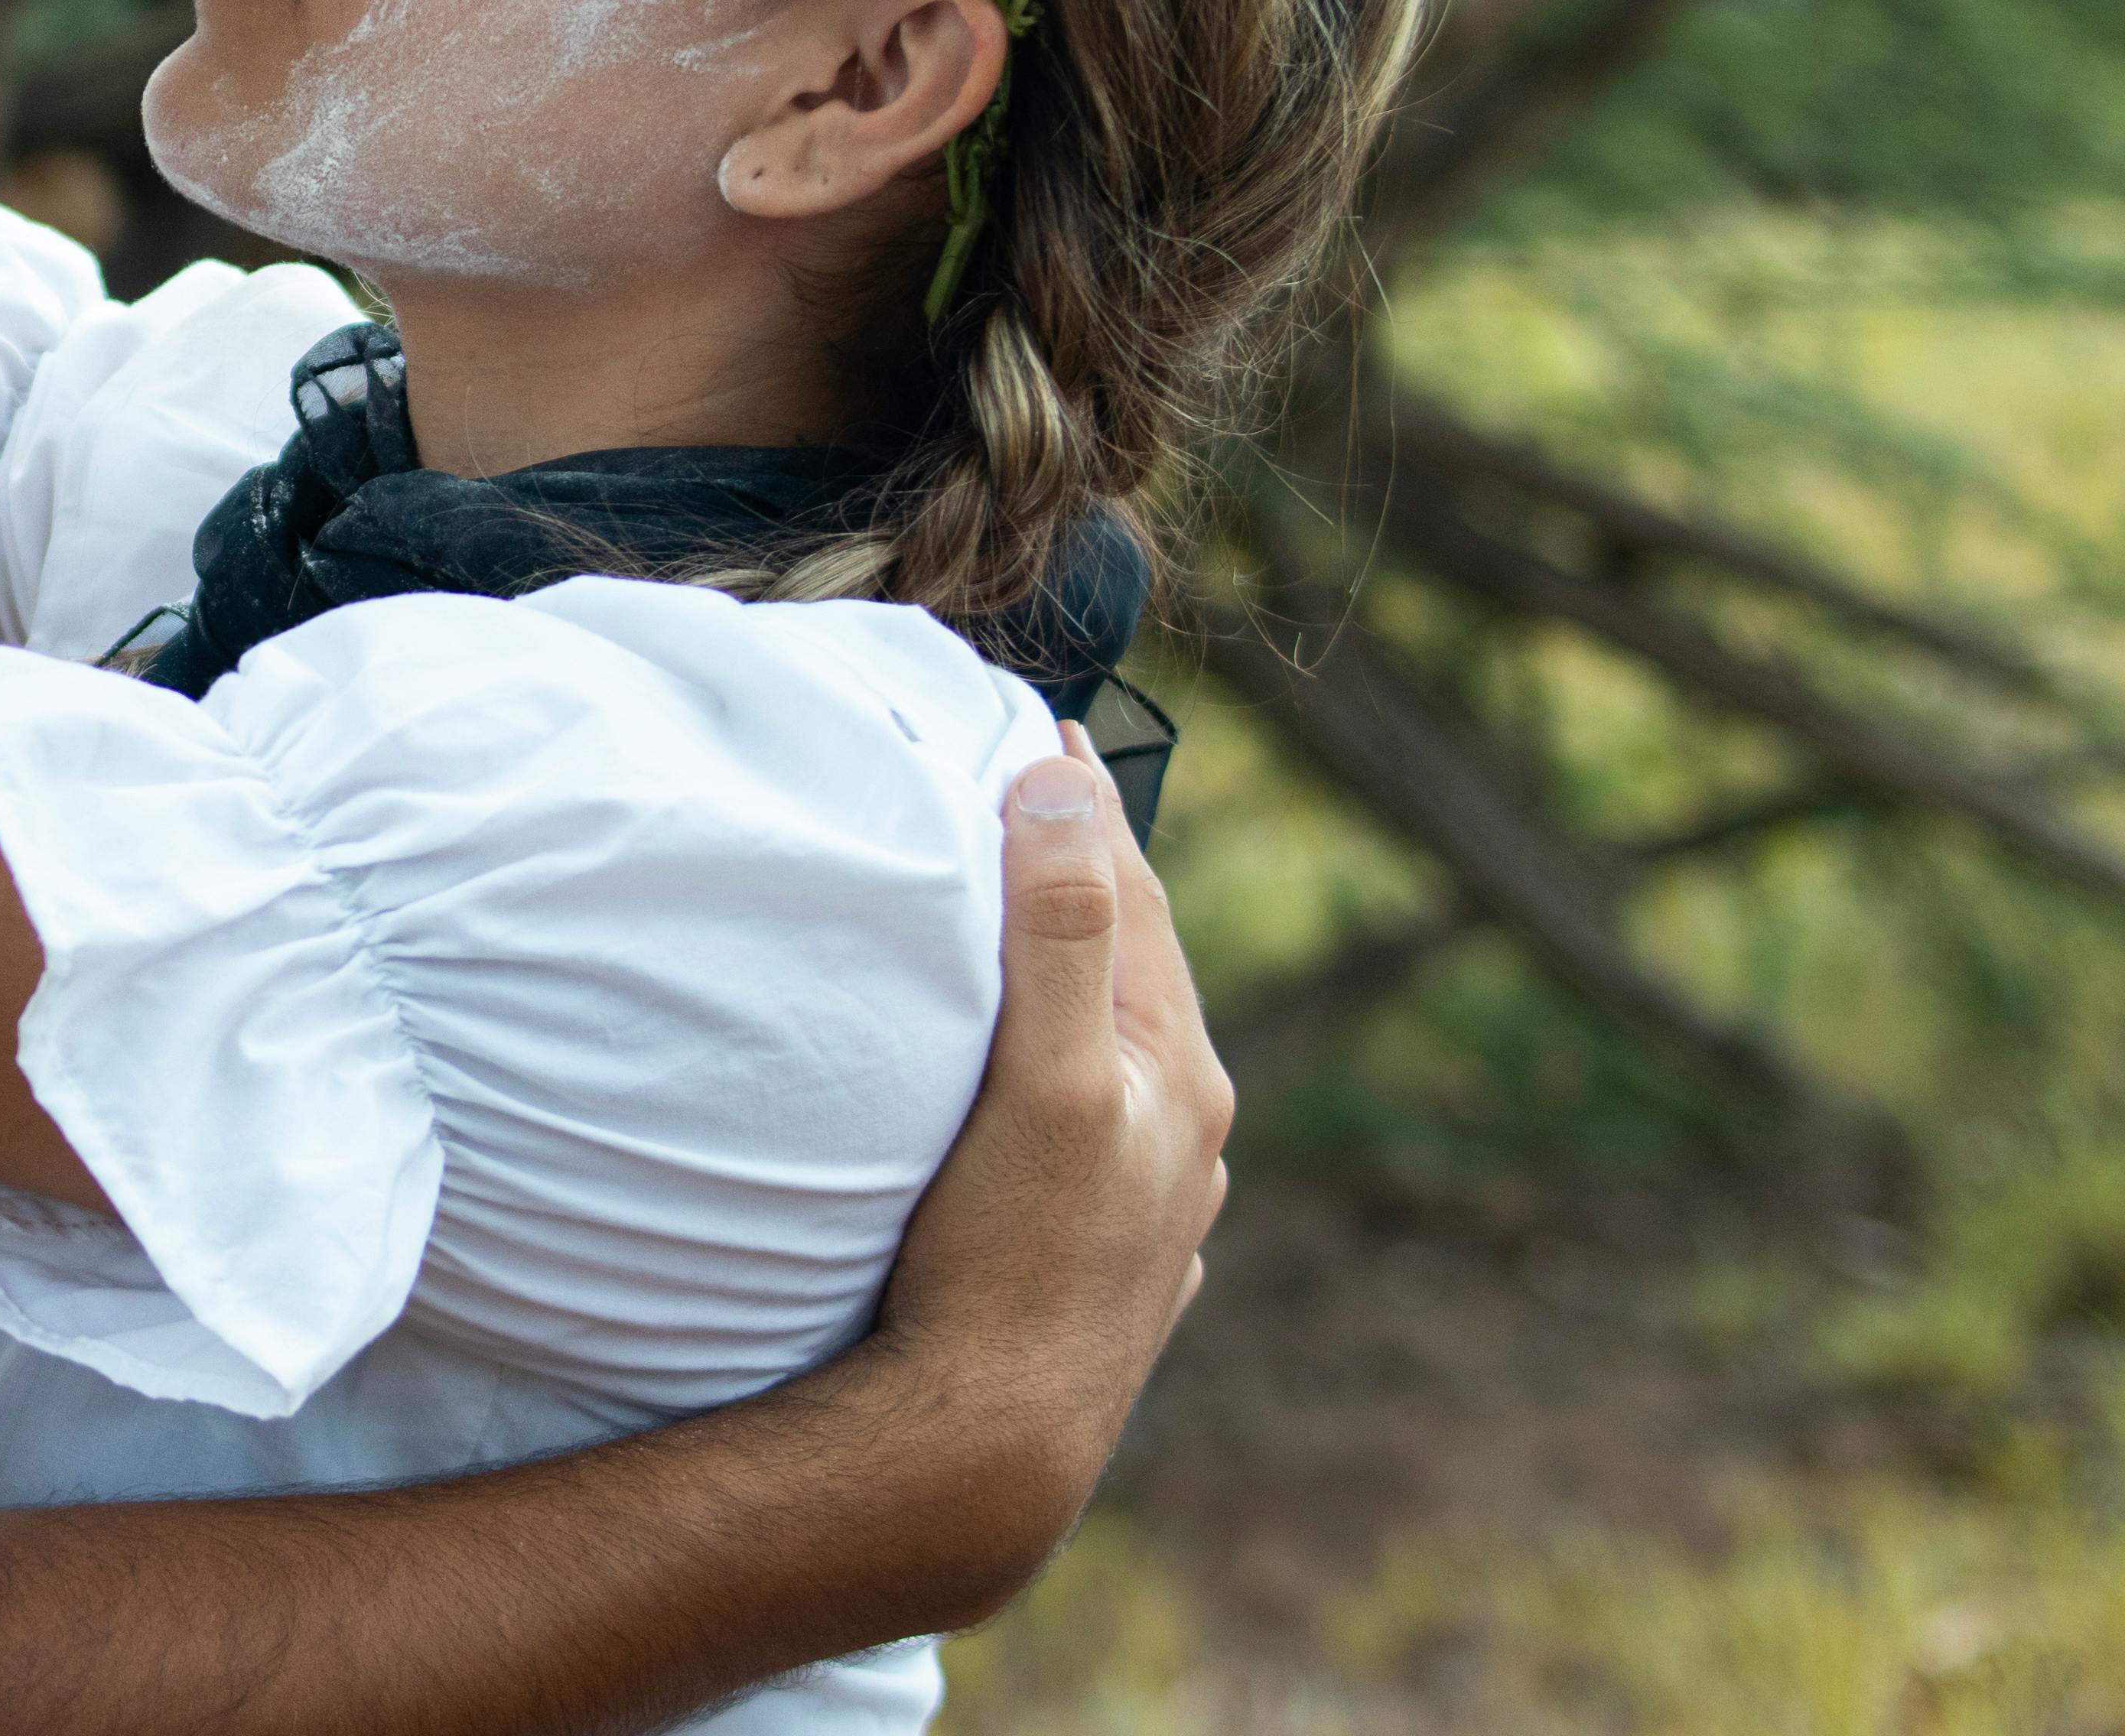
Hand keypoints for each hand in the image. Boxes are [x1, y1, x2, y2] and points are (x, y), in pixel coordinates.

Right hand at [870, 722, 1234, 1595]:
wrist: (986, 1449)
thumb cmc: (1008, 1259)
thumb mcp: (1043, 1077)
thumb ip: (1059, 930)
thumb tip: (1065, 781)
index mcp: (1177, 1072)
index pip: (1132, 896)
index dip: (1082, 803)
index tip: (1038, 723)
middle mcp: (1186, 1139)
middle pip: (1134, 974)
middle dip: (1087, 887)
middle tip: (1027, 805)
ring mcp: (1154, 1213)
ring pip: (1122, 1068)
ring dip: (1082, 997)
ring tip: (1028, 949)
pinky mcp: (1110, 1276)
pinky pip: (1104, 1155)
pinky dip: (1075, 1101)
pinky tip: (1053, 1116)